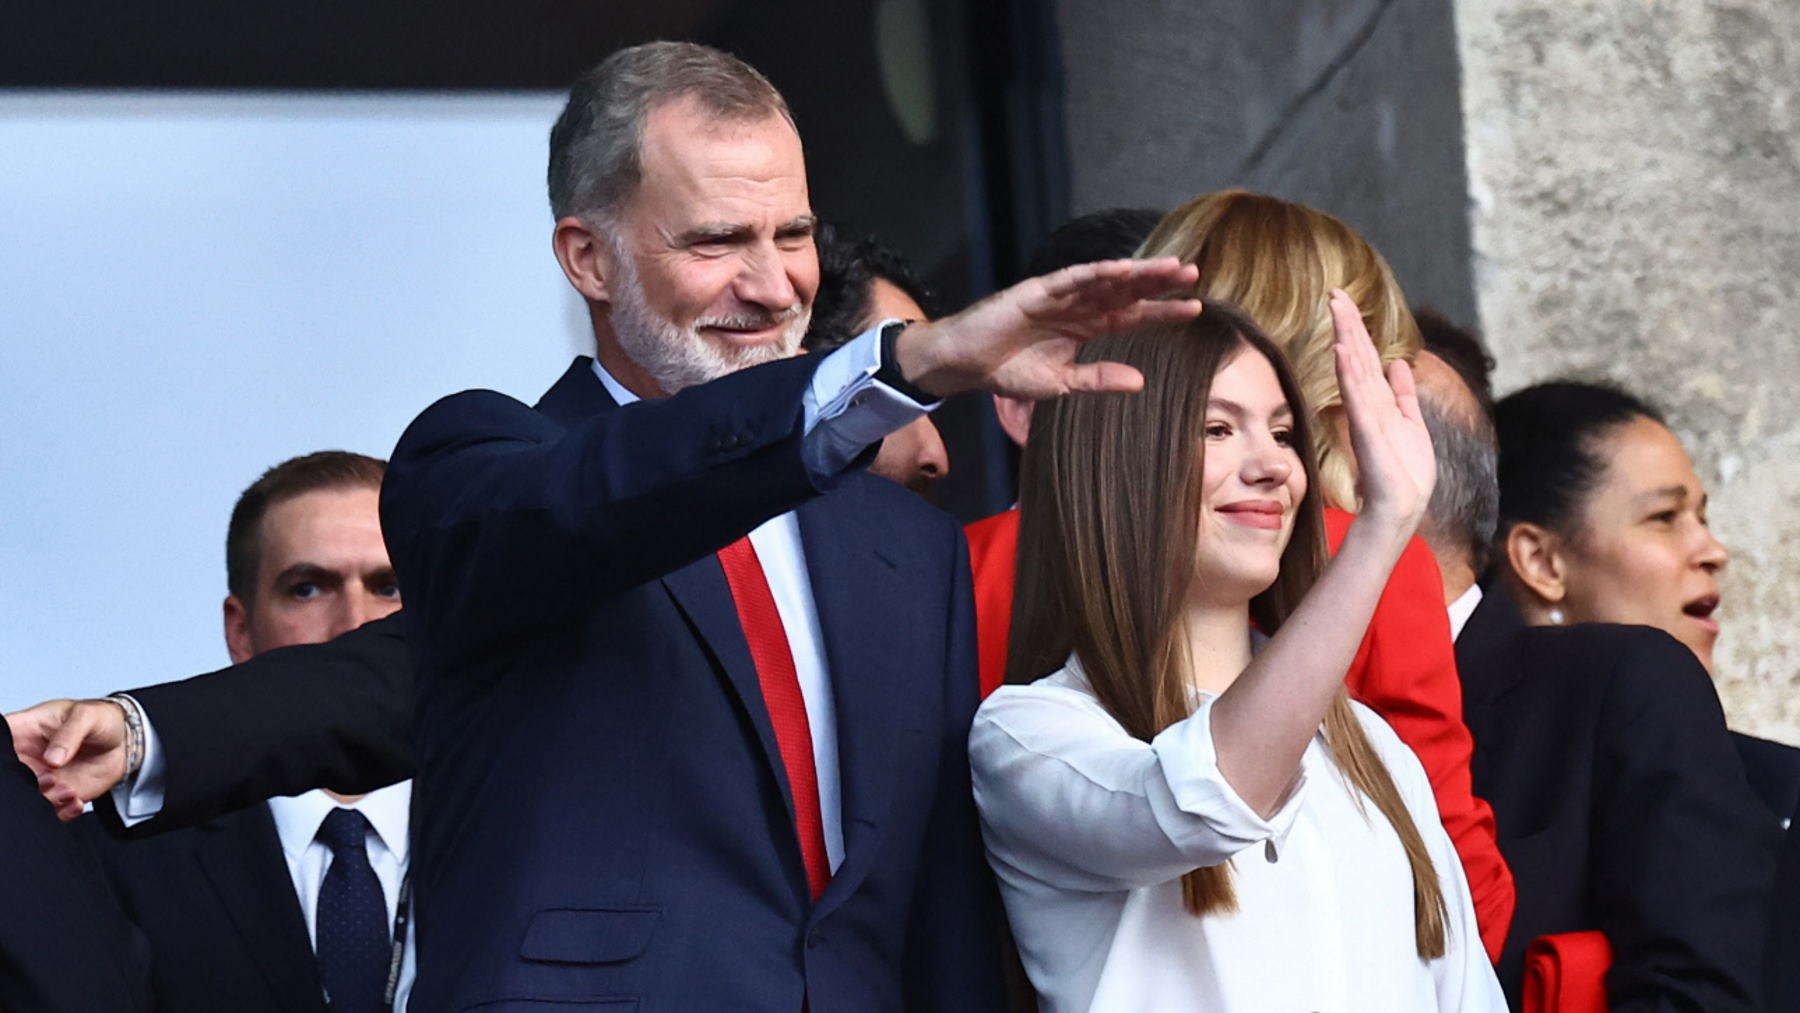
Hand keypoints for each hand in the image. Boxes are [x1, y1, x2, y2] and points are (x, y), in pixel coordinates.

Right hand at [7, 698, 130, 820]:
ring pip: (26, 798)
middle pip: (8, 777)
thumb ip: (69, 734)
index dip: (2, 754)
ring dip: (45, 800)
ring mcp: (39, 778)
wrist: (123, 740)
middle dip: (21, 785)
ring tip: (68, 791)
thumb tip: (52, 759)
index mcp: (22, 731)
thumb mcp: (86, 716)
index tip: (15, 762)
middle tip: (49, 779)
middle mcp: (25, 758)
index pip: (0, 742)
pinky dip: (62, 811)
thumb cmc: (99, 719)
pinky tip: (76, 802)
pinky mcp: (57, 794)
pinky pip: (52, 811)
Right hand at [893, 257, 1203, 399]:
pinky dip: (1099, 272)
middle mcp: (1079, 307)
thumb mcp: (1062, 384)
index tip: (1195, 309)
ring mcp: (1060, 295)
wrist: (966, 365)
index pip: (1133, 315)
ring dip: (1138, 273)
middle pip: (1127, 291)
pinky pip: (1073, 278)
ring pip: (1107, 279)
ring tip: (1171, 268)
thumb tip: (1141, 381)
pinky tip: (1124, 269)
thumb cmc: (1009, 371)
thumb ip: (1099, 380)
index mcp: (1086, 327)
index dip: (1163, 312)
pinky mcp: (1038, 290)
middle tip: (1194, 274)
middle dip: (1159, 283)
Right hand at [1331, 289, 1434, 531]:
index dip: (1356, 327)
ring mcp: (1366, 416)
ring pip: (1355, 368)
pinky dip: (1350, 374)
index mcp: (1379, 401)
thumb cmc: (1404, 473)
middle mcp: (1368, 404)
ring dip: (1347, 336)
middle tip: (1334, 292)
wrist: (1401, 507)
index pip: (1365, 356)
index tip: (1343, 300)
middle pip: (1357, 355)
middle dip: (1348, 323)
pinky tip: (1344, 351)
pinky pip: (1358, 397)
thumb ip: (1404, 395)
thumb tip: (1401, 364)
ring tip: (1338, 308)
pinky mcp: (1367, 432)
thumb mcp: (1411, 424)